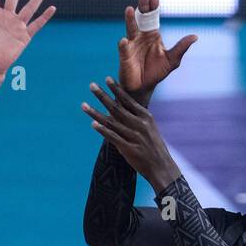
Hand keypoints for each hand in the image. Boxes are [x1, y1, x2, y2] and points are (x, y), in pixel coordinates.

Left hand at [82, 77, 181, 191]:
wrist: (162, 167)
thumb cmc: (154, 147)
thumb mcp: (149, 128)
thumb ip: (136, 119)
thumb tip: (121, 111)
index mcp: (146, 117)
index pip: (128, 100)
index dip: (117, 89)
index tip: (107, 79)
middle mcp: (139, 124)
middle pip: (117, 108)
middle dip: (103, 96)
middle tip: (91, 85)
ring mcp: (133, 136)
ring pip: (111, 122)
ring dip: (95, 113)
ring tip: (83, 105)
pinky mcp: (128, 149)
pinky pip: (113, 137)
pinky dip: (103, 130)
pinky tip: (93, 124)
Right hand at [118, 0, 196, 103]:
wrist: (144, 87)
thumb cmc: (157, 72)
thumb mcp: (172, 60)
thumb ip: (181, 48)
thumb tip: (195, 37)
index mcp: (153, 34)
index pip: (153, 17)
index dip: (154, 6)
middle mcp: (141, 36)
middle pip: (141, 17)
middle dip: (142, 5)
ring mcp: (131, 45)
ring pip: (130, 29)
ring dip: (130, 19)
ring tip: (130, 9)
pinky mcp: (125, 56)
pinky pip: (124, 49)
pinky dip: (123, 45)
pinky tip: (124, 41)